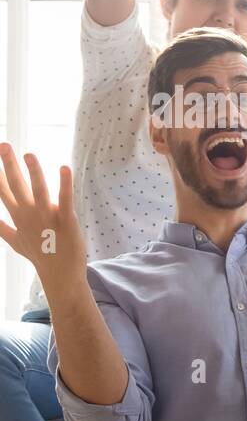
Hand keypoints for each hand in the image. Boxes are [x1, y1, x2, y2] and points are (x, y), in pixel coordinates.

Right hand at [0, 145, 86, 290]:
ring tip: (28, 154)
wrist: (59, 275)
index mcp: (18, 217)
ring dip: (33, 172)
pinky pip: (65, 199)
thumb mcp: (14, 241)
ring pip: (38, 190)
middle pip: (16, 186)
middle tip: (4, 145)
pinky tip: (64, 168)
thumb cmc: (39, 256)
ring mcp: (47, 217)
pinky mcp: (66, 220)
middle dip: (9, 165)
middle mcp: (29, 215)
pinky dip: (65, 184)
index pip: (3, 192)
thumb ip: (1, 227)